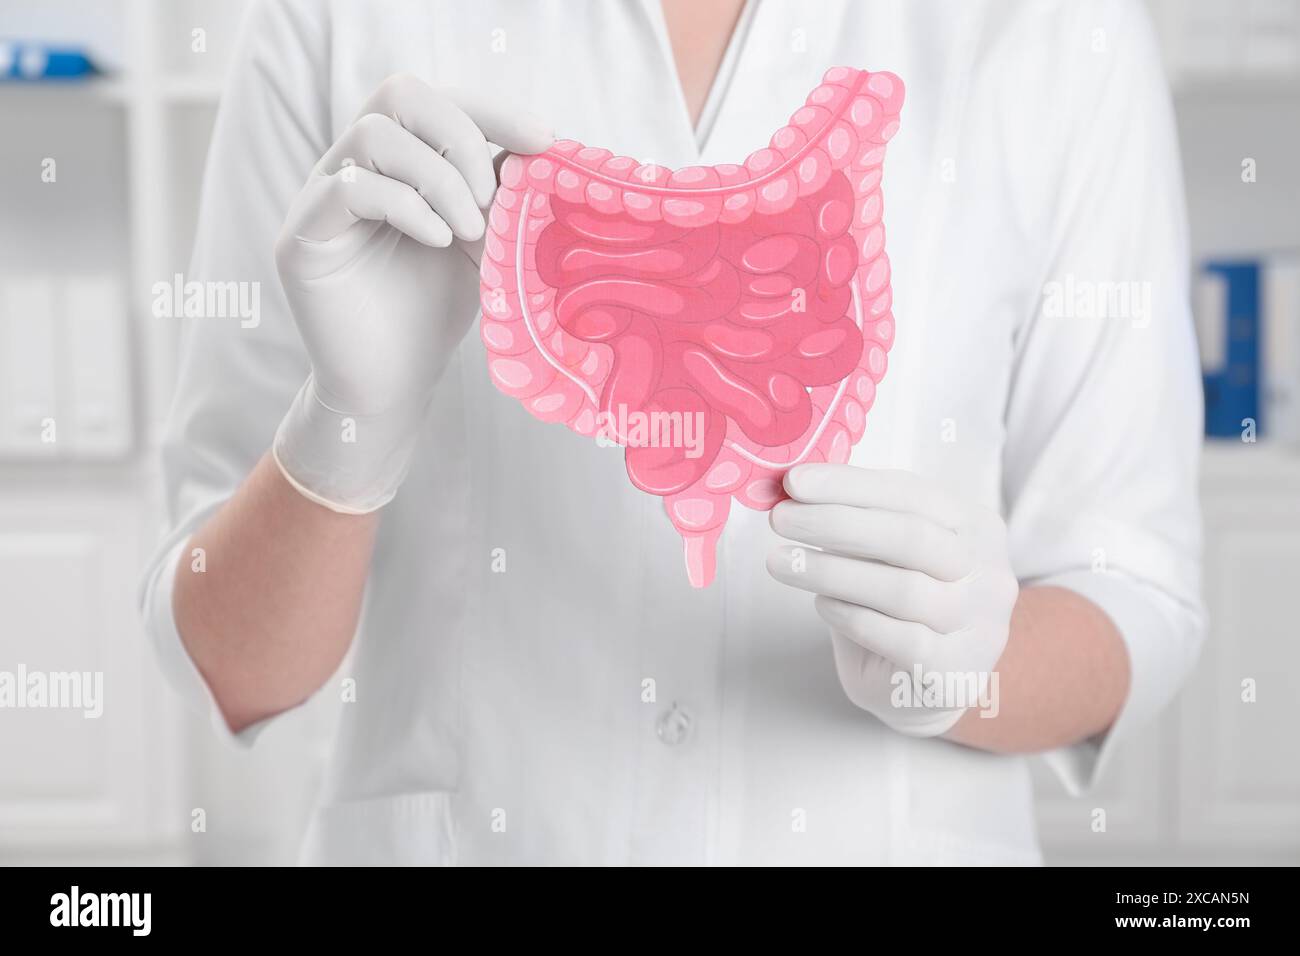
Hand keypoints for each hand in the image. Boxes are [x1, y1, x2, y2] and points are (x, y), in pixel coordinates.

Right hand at [272, 73, 552, 511]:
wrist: (394, 382)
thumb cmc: (434, 310)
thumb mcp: (481, 241)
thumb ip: (498, 194)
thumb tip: (541, 150)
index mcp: (398, 159)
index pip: (439, 101)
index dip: (491, 110)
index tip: (543, 138)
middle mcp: (354, 165)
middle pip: (398, 93)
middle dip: (459, 136)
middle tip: (489, 195)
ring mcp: (321, 195)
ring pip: (373, 135)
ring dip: (437, 178)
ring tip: (468, 231)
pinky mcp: (301, 235)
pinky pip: (347, 187)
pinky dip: (406, 206)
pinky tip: (438, 241)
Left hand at [766, 464, 1018, 736]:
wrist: (919, 688)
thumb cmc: (895, 604)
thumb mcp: (883, 552)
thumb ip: (856, 517)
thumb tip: (795, 486)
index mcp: (976, 527)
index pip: (914, 494)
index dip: (851, 485)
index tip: (795, 481)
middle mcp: (989, 573)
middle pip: (911, 537)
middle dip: (837, 523)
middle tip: (780, 518)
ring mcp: (979, 626)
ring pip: (902, 589)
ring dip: (831, 571)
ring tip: (781, 562)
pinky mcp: (954, 672)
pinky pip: (899, 638)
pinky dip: (851, 615)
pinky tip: (821, 603)